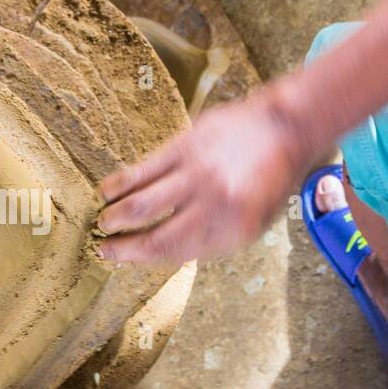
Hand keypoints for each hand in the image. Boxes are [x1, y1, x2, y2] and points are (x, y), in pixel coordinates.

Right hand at [97, 82, 307, 262]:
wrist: (286, 128)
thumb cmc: (271, 178)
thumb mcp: (254, 220)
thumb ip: (213, 236)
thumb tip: (169, 249)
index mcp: (234, 231)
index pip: (175, 254)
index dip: (142, 259)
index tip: (121, 259)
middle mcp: (214, 207)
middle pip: (155, 236)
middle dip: (123, 247)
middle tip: (102, 247)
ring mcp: (197, 176)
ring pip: (142, 205)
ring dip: (115, 217)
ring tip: (102, 222)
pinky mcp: (185, 148)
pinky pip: (143, 171)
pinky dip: (120, 183)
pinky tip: (106, 190)